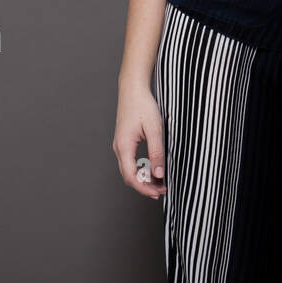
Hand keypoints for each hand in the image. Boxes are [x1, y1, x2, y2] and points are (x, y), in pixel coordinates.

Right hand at [113, 83, 166, 199]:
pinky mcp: (124, 142)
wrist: (133, 90)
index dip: (144, 188)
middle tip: (162, 190)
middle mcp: (119, 148)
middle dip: (145, 186)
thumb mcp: (155, 129)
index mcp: (124, 147)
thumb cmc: (143, 106)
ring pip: (129, 170)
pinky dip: (141, 169)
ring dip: (143, 178)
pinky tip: (153, 169)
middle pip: (128, 176)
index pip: (131, 177)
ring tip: (160, 182)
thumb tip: (159, 173)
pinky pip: (130, 162)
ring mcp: (120, 145)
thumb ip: (157, 152)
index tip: (158, 193)